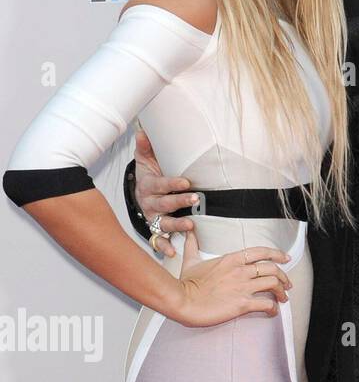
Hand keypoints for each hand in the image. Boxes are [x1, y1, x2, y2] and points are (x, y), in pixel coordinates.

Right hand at [134, 129, 195, 257]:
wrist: (139, 192)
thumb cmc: (148, 175)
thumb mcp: (145, 159)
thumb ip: (146, 146)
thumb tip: (142, 130)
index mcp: (148, 185)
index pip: (161, 184)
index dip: (172, 183)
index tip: (186, 182)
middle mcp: (150, 203)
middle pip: (165, 204)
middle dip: (180, 202)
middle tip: (196, 198)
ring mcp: (153, 217)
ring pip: (164, 222)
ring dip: (177, 225)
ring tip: (190, 225)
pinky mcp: (155, 228)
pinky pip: (157, 239)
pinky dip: (163, 246)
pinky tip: (172, 252)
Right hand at [172, 231, 292, 327]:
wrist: (180, 301)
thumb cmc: (185, 284)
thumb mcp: (190, 260)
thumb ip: (192, 245)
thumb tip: (189, 233)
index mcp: (231, 259)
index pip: (261, 252)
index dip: (277, 254)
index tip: (285, 258)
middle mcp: (241, 271)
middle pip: (272, 268)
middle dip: (283, 276)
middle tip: (286, 283)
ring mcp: (243, 287)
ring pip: (273, 284)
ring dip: (281, 292)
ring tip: (282, 298)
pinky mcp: (242, 303)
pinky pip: (266, 304)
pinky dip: (273, 308)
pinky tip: (272, 311)